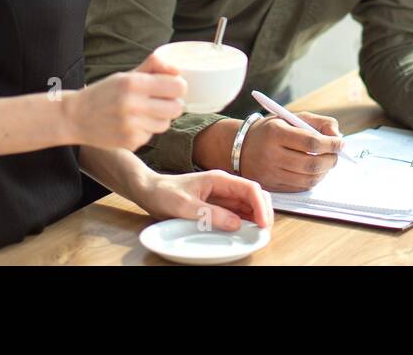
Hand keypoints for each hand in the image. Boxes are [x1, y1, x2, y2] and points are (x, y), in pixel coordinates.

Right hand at [67, 53, 186, 150]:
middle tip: (159, 102)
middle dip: (171, 104)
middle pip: (177, 108)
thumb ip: (154, 67)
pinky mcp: (130, 142)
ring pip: (166, 124)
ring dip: (159, 119)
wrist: (74, 117)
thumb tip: (178, 70)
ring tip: (142, 113)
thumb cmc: (104, 94)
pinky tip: (130, 125)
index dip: (177, 87)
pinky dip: (145, 131)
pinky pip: (151, 136)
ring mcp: (132, 126)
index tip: (170, 88)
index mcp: (134, 83)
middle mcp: (133, 105)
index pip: (178, 87)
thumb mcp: (126, 75)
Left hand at [134, 169, 273, 230]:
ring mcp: (221, 194)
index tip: (263, 223)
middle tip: (264, 230)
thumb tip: (236, 223)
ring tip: (258, 232)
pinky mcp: (216, 204)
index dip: (260, 205)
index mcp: (219, 179)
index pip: (250, 188)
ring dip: (255, 216)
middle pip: (254, 195)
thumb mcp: (185, 206)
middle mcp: (224, 185)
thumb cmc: (164, 193)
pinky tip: (245, 230)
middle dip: (263, 210)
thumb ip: (211, 214)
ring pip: (247, 204)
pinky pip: (236, 211)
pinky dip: (245, 220)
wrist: (149, 190)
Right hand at [238, 112, 343, 192]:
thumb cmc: (272, 130)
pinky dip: (313, 180)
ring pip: (308, 179)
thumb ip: (318, 122)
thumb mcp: (291, 118)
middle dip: (331, 160)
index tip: (341, 143)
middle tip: (336, 154)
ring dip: (325, 172)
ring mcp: (270, 173)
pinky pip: (300, 188)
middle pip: (311, 164)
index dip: (331, 144)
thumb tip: (337, 136)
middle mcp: (271, 155)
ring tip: (327, 162)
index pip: (311, 142)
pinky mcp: (272, 186)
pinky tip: (315, 171)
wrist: (241, 147)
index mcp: (275, 133)